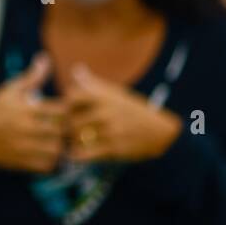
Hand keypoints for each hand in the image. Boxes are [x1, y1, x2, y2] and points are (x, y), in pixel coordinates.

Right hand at [0, 54, 65, 173]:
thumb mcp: (10, 90)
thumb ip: (32, 77)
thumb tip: (44, 58)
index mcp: (27, 109)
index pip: (61, 109)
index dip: (68, 109)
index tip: (66, 109)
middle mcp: (27, 128)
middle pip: (62, 130)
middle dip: (66, 128)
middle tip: (67, 126)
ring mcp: (24, 147)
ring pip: (56, 149)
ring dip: (60, 145)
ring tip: (58, 140)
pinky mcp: (21, 162)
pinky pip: (46, 165)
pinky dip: (51, 161)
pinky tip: (47, 153)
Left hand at [63, 63, 181, 163]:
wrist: (160, 131)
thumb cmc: (133, 109)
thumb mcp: (116, 92)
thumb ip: (93, 83)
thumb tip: (76, 69)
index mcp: (104, 96)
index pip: (71, 97)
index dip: (66, 105)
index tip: (69, 111)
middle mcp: (106, 112)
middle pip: (70, 120)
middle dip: (66, 126)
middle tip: (66, 131)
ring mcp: (110, 131)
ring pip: (76, 137)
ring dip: (72, 141)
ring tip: (72, 141)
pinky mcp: (114, 149)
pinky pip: (86, 154)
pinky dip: (78, 155)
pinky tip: (76, 154)